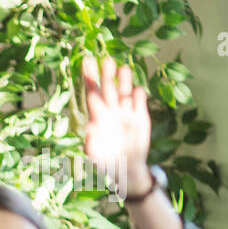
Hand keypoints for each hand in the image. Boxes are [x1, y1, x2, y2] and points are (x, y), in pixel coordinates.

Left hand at [82, 54, 151, 195]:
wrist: (126, 169)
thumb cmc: (106, 162)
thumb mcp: (96, 155)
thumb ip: (91, 142)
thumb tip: (90, 127)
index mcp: (98, 117)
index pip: (92, 94)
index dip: (89, 79)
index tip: (87, 63)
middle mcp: (111, 111)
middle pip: (108, 89)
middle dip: (106, 75)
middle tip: (106, 59)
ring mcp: (126, 113)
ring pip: (124, 92)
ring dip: (124, 81)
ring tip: (123, 68)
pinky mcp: (141, 118)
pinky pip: (139, 103)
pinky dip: (139, 96)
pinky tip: (138, 90)